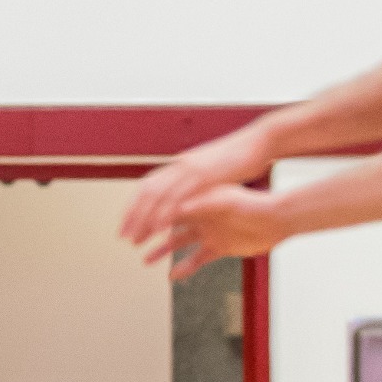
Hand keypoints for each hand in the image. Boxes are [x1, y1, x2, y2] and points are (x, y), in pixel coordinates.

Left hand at [121, 128, 272, 257]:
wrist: (258, 142)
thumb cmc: (236, 158)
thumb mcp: (209, 170)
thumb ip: (194, 181)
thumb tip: (187, 195)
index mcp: (179, 165)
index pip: (147, 186)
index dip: (134, 206)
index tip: (125, 224)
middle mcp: (179, 166)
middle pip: (147, 193)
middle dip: (133, 216)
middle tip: (124, 237)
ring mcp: (189, 169)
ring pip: (159, 196)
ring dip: (145, 219)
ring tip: (137, 239)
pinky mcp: (203, 175)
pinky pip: (180, 197)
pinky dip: (166, 214)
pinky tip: (159, 229)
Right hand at [148, 185, 292, 278]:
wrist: (277, 218)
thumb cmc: (253, 204)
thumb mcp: (224, 200)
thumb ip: (201, 204)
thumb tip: (177, 208)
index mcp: (198, 202)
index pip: (168, 207)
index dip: (151, 215)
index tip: (135, 224)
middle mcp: (200, 216)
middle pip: (168, 224)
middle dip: (149, 232)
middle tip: (132, 241)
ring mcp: (209, 232)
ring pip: (178, 243)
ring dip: (162, 251)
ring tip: (146, 260)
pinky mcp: (219, 247)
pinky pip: (197, 259)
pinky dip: (185, 267)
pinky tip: (172, 275)